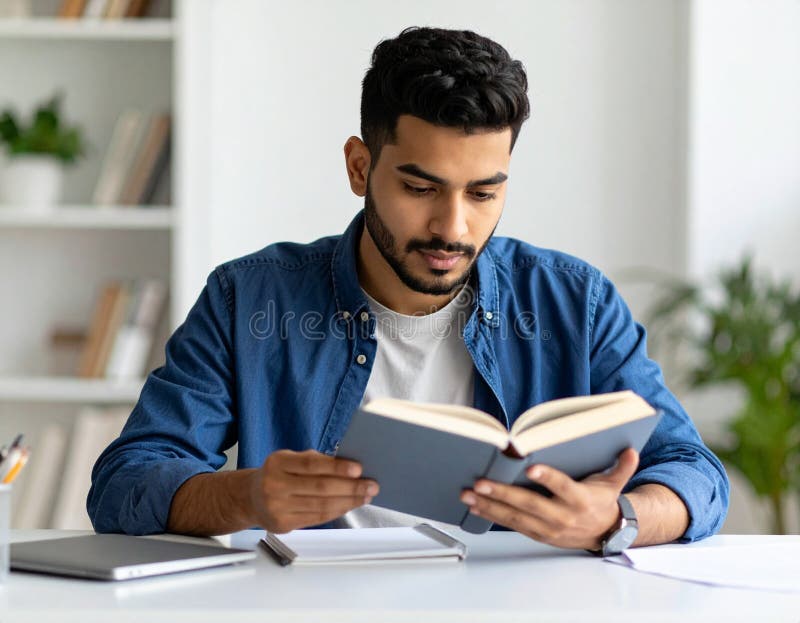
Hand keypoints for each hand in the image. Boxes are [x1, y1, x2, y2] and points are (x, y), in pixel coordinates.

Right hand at [248, 449, 378, 532]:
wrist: (250, 498)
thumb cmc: (278, 474)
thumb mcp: (290, 460)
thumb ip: (315, 461)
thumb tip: (350, 468)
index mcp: (277, 463)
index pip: (311, 465)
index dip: (337, 467)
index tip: (359, 469)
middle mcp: (274, 485)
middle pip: (320, 488)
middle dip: (350, 487)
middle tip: (371, 485)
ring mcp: (277, 508)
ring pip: (321, 506)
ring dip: (348, 501)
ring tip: (365, 496)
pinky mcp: (283, 525)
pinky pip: (317, 518)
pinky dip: (337, 511)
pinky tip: (349, 505)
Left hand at [460, 448, 638, 549]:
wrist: (604, 534)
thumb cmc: (603, 502)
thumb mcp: (614, 484)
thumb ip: (621, 467)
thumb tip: (630, 450)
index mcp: (580, 500)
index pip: (563, 487)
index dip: (548, 478)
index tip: (530, 468)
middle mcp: (562, 516)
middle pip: (530, 504)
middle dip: (503, 494)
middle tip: (480, 483)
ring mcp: (548, 528)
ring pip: (515, 517)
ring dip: (489, 506)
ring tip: (468, 495)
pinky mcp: (537, 533)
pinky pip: (511, 525)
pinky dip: (491, 515)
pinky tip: (475, 506)